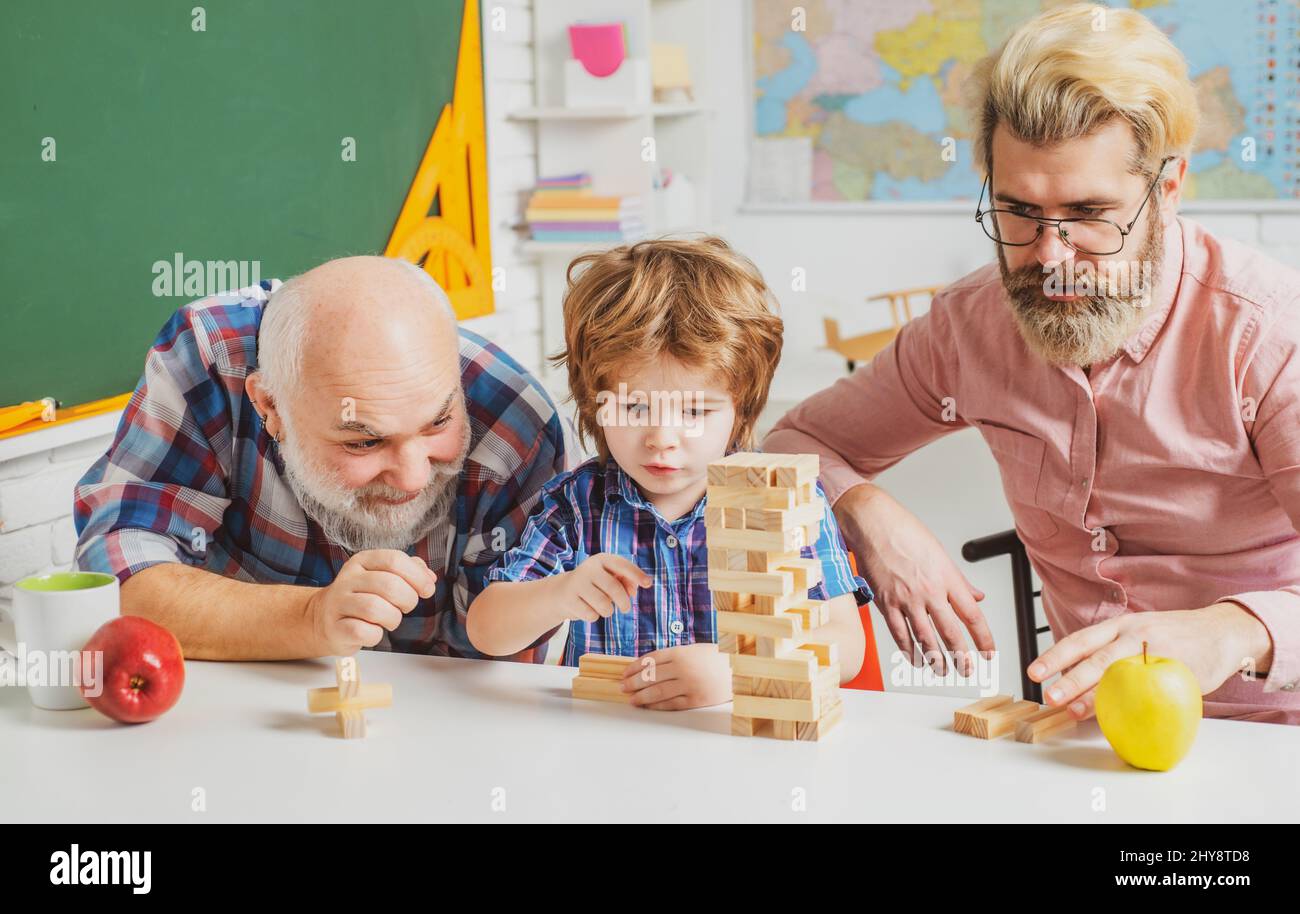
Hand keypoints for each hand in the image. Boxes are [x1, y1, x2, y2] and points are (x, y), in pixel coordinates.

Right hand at [306, 549, 436, 654]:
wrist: (323, 619)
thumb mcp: (382, 577)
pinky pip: (362, 631)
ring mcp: (338, 602)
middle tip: (406, 607)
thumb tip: (430, 578)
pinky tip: (373, 631)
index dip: (417, 576)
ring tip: (389, 620)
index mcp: (363, 561)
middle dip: (408, 599)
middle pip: (389, 584)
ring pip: (375, 608)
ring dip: (392, 618)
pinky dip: (375, 635)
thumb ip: (408, 572)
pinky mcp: (334, 627)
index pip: (395, 559)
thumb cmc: (361, 598)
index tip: (426, 590)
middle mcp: (348, 578)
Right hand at [557, 553, 650, 622]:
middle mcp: (588, 568)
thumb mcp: (609, 579)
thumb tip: (633, 590)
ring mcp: (577, 582)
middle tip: (626, 609)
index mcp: (602, 559)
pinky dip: (593, 616)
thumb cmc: (594, 585)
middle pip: (614, 588)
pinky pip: (591, 615)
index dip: (636, 574)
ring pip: (603, 604)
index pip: (622, 565)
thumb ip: (625, 581)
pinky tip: (587, 609)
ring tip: (603, 607)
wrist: (562, 592)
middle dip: (624, 602)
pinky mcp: (568, 598)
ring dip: (608, 611)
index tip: (648, 584)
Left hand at [620, 643, 731, 709]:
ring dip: (641, 697)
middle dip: (633, 683)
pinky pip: (671, 704)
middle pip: (650, 677)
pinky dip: (657, 706)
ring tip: (631, 699)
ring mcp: (689, 685)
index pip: (650, 660)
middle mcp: (682, 668)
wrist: (739, 671)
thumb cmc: (716, 659)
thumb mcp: (694, 650)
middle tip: (622, 687)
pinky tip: (648, 707)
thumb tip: (648, 666)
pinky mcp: (696, 700)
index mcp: (680, 653)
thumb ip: (674, 657)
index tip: (624, 673)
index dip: (634, 668)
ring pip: (657, 692)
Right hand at [834, 483, 993, 675]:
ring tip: (942, 671)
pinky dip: (908, 650)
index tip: (989, 653)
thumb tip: (977, 596)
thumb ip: (960, 581)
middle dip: (962, 658)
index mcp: (947, 577)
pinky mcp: (885, 602)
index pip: (972, 615)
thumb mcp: (940, 554)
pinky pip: (899, 633)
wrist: (873, 523)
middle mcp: (929, 591)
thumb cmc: (905, 533)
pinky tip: (914, 659)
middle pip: (951, 633)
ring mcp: (906, 598)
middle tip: (967, 671)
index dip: (984, 639)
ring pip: (925, 639)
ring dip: (936, 660)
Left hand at [1028, 602, 1271, 718]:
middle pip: (1095, 655)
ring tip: (1073, 710)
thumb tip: (1079, 681)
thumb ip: (1113, 651)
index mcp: (1120, 626)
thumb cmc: (1174, 636)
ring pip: (1118, 672)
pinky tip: (1118, 714)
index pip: (1081, 639)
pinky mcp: (1177, 669)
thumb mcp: (1139, 633)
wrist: (1222, 630)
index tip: (1034, 671)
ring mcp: (1156, 650)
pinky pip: (1149, 688)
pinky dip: (1130, 701)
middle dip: (1068, 677)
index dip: (1056, 655)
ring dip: (1093, 693)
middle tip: (1049, 695)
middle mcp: (1134, 634)